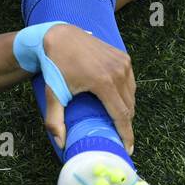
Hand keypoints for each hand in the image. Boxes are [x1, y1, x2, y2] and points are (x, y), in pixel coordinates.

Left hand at [40, 23, 135, 154]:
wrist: (58, 35)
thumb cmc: (55, 64)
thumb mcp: (52, 92)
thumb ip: (54, 119)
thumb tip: (61, 143)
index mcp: (104, 82)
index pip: (122, 116)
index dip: (126, 134)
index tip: (127, 148)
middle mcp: (118, 72)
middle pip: (129, 106)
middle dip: (124, 123)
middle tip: (118, 133)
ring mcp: (123, 62)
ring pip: (131, 94)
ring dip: (126, 107)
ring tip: (116, 117)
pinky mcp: (124, 56)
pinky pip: (130, 81)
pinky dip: (126, 92)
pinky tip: (116, 98)